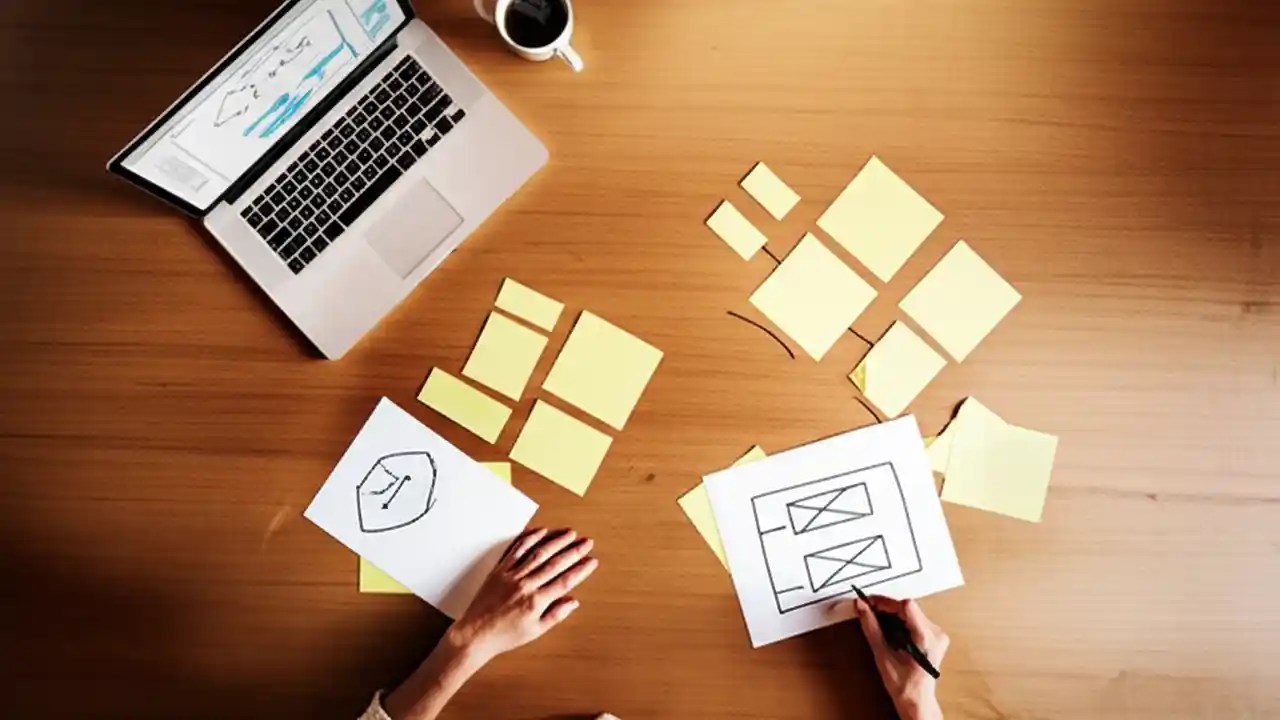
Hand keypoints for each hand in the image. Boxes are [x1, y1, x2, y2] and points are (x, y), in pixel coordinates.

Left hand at [445, 527, 598, 662]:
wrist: (475, 634)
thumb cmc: (505, 635)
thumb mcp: (535, 631)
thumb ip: (556, 615)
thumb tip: (573, 602)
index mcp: (536, 602)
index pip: (564, 582)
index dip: (580, 570)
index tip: (592, 561)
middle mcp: (525, 585)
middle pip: (554, 564)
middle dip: (573, 551)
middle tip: (587, 542)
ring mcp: (511, 575)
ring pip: (537, 553)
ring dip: (556, 541)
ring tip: (570, 533)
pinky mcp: (499, 570)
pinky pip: (515, 550)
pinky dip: (528, 539)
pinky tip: (540, 531)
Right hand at [853, 596, 948, 719]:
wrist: (917, 699)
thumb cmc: (904, 685)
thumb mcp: (882, 655)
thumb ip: (871, 627)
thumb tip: (862, 607)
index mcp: (926, 638)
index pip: (906, 606)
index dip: (885, 602)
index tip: (870, 603)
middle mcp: (936, 634)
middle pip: (908, 607)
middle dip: (887, 608)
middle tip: (869, 610)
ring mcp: (937, 634)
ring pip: (910, 611)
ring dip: (892, 613)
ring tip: (878, 621)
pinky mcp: (935, 635)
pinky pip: (915, 618)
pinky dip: (900, 619)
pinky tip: (890, 629)